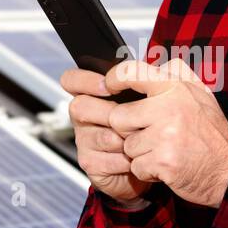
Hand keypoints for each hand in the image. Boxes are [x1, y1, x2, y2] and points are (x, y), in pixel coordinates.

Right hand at [61, 67, 154, 204]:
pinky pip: (107, 159)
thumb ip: (145, 80)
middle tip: (133, 119)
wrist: (153, 162)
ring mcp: (84, 140)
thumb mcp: (148, 98)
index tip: (109, 86)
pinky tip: (138, 158)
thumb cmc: (149, 126)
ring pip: (101, 135)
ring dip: (127, 138)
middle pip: (79, 107)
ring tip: (144, 139)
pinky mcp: (90, 162)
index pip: (72, 80)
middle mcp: (83, 116)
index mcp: (92, 95)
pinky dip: (128, 159)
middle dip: (111, 113)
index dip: (84, 80)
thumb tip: (155, 65)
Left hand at [105, 58, 227, 208]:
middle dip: (129, 131)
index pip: (132, 72)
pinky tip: (166, 166)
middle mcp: (171, 107)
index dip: (113, 79)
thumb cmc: (213, 135)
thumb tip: (151, 67)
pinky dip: (147, 171)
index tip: (108, 86)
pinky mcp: (163, 161)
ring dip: (141, 154)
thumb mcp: (201, 95)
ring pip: (127, 145)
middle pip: (119, 116)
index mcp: (177, 87)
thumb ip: (176, 77)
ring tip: (164, 151)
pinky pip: (136, 166)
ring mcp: (166, 135)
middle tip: (151, 136)